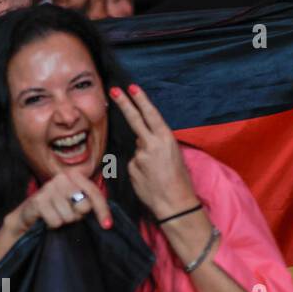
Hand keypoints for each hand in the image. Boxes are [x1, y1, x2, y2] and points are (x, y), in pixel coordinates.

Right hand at [12, 169, 111, 234]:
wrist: (29, 214)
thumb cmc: (57, 207)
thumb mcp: (75, 202)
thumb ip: (90, 202)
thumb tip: (108, 221)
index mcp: (73, 175)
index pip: (94, 193)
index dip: (103, 210)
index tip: (107, 225)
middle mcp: (61, 178)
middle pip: (84, 206)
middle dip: (78, 215)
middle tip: (68, 213)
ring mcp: (48, 188)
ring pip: (69, 216)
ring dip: (64, 221)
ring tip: (56, 215)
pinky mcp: (38, 201)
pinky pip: (56, 221)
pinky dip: (53, 224)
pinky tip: (47, 218)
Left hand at [110, 83, 197, 219]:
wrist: (175, 203)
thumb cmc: (179, 179)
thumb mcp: (173, 155)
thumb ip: (156, 143)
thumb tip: (141, 139)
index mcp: (166, 139)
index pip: (151, 115)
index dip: (141, 101)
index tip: (132, 88)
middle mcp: (152, 144)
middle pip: (134, 120)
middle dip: (124, 103)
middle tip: (113, 90)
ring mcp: (139, 155)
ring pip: (137, 147)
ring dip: (144, 155)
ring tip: (156, 171)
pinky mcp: (131, 167)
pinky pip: (133, 163)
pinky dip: (139, 168)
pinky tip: (148, 178)